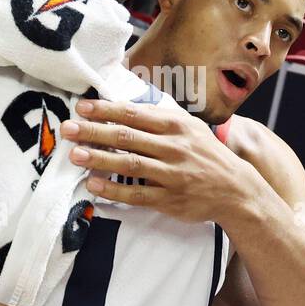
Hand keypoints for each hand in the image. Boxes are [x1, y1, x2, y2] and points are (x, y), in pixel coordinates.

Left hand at [61, 98, 257, 227]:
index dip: (105, 110)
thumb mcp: (189, 128)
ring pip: (129, 164)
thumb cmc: (206, 154)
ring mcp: (171, 175)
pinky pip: (136, 194)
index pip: (134, 113)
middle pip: (127, 137)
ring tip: (75, 155)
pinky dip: (114, 190)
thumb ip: (158, 118)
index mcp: (176, 125)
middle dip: (94, 132)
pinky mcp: (169, 199)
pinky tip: (94, 185)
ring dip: (100, 159)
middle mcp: (174, 147)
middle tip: (68, 129)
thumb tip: (121, 106)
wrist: (236, 190)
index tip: (82, 107)